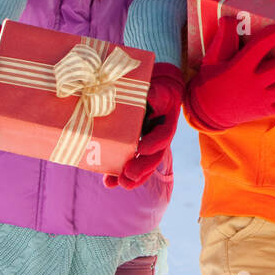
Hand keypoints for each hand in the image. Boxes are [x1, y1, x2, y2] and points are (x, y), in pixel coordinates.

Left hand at [105, 63, 184, 188]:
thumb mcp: (158, 90)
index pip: (162, 136)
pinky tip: (109, 183)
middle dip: (142, 168)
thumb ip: (155, 94)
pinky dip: (119, 175)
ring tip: (121, 184)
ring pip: (144, 166)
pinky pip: (130, 165)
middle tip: (128, 174)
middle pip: (154, 157)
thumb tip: (149, 96)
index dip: (153, 143)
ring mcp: (147, 148)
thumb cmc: (156, 93)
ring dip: (133, 178)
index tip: (140, 149)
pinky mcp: (134, 151)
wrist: (156, 99)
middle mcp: (158, 140)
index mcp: (165, 125)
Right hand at [184, 17, 274, 129]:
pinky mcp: (268, 111)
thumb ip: (223, 38)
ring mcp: (262, 99)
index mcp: (238, 68)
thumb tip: (231, 18)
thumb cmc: (213, 79)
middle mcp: (252, 83)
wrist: (210, 112)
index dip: (270, 38)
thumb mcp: (212, 58)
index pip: (257, 50)